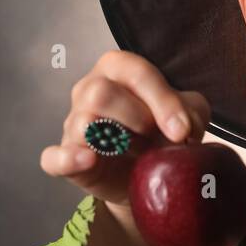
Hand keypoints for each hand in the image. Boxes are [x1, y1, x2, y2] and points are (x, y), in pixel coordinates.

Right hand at [39, 49, 211, 208]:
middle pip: (100, 93)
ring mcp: (74, 124)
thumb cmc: (163, 132)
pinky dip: (68, 159)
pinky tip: (88, 160)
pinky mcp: (66, 159)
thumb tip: (183, 127)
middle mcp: (89, 90)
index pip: (133, 70)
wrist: (148, 176)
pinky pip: (53, 157)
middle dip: (136, 117)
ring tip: (136, 153)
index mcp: (118, 70)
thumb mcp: (188, 115)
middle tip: (154, 136)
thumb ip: (192, 111)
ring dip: (116, 142)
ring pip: (83, 122)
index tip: (182, 131)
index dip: (161, 100)